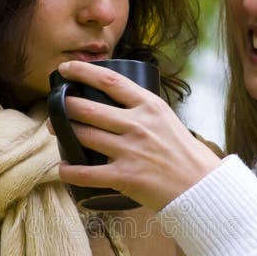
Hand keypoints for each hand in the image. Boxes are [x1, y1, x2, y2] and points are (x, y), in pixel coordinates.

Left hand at [54, 60, 220, 210]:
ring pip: (83, 136)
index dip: (82, 71)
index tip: (66, 69)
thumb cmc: (184, 153)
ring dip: (63, 132)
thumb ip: (143, 109)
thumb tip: (116, 99)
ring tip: (55, 130)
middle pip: (88, 108)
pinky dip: (69, 171)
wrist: (201, 186)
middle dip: (64, 105)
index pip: (109, 81)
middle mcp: (137, 125)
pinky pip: (86, 173)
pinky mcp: (124, 177)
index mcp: (149, 106)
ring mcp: (130, 151)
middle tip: (55, 106)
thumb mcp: (166, 119)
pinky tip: (63, 168)